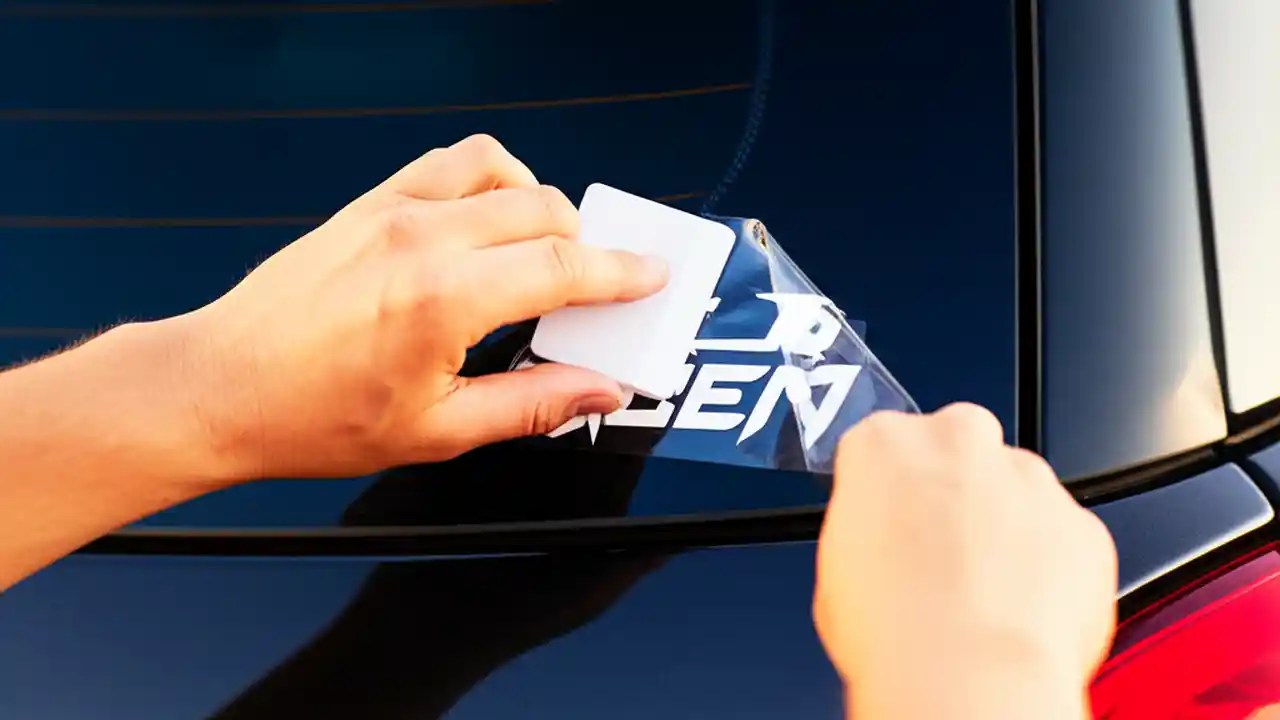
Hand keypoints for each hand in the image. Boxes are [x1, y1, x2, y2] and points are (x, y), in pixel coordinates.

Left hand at [173, 134, 667, 481]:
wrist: (219, 388)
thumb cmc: (311, 417)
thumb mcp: (437, 431)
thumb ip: (532, 405)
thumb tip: (598, 390)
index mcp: (444, 300)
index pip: (563, 267)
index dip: (621, 273)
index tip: (651, 276)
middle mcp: (422, 240)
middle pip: (543, 212)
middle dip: (587, 246)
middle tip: (596, 289)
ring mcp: (390, 212)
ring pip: (500, 172)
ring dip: (538, 204)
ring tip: (540, 251)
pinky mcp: (366, 205)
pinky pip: (446, 164)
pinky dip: (486, 180)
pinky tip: (485, 222)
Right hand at [813, 404, 1116, 719]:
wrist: (969, 677)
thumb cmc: (896, 628)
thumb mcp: (839, 566)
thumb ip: (869, 527)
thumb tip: (882, 545)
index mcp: (886, 444)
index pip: (882, 443)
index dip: (885, 488)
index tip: (887, 518)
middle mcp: (961, 443)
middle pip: (958, 446)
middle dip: (953, 489)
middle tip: (935, 552)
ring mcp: (1029, 480)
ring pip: (1018, 489)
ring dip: (1004, 527)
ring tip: (980, 594)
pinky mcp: (1083, 525)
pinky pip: (1066, 537)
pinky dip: (1051, 566)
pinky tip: (1021, 610)